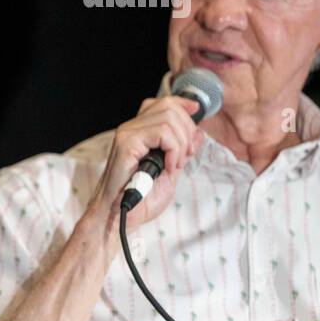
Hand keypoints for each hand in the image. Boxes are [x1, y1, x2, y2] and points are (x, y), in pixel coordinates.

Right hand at [87, 95, 203, 231]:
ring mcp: (127, 134)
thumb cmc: (141, 200)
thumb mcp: (170, 171)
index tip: (196, 111)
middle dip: (187, 131)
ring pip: (168, 118)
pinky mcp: (126, 143)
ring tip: (174, 165)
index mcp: (140, 133)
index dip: (182, 104)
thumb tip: (198, 132)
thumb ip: (182, 151)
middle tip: (184, 157)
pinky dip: (173, 149)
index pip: (163, 103)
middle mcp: (131, 129)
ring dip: (181, 144)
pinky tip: (168, 167)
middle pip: (169, 107)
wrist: (121, 217)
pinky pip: (162, 133)